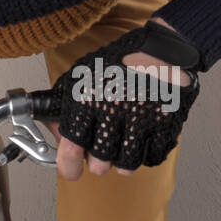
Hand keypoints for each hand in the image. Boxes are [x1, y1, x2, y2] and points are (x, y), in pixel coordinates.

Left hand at [42, 24, 199, 180]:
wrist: (160, 50)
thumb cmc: (118, 62)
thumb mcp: (81, 77)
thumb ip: (64, 106)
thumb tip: (54, 132)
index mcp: (88, 101)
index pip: (72, 148)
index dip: (68, 166)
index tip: (70, 171)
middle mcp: (113, 113)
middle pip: (100, 163)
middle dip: (96, 163)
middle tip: (97, 156)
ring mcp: (141, 122)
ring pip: (126, 165)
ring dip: (120, 162)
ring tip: (119, 147)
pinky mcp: (165, 126)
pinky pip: (151, 157)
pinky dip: (144, 155)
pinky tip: (140, 140)